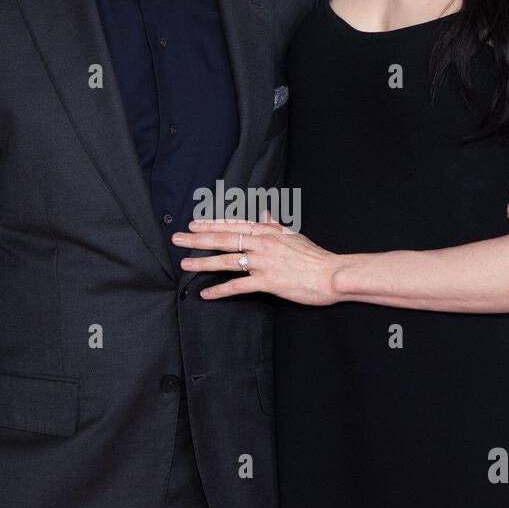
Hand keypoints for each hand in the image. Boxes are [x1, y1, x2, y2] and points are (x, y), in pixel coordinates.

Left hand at [173, 210, 341, 304]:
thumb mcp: (294, 235)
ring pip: (227, 260)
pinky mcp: (267, 281)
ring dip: (203, 262)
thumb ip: (275, 225)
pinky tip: (206, 294)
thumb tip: (264, 213)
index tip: (193, 224)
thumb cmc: (315, 256)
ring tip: (185, 263)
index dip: (212, 224)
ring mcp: (264, 262)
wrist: (331, 273)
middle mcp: (262, 243)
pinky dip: (220, 290)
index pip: (234, 224)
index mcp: (268, 231)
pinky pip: (238, 286)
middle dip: (198, 238)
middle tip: (177, 238)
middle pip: (224, 238)